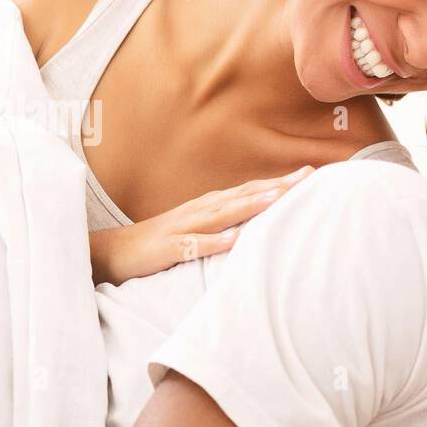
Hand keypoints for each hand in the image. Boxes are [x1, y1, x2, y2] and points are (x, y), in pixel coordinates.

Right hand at [89, 167, 312, 284]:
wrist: (116, 252)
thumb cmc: (164, 240)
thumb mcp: (201, 227)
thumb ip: (228, 220)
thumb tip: (262, 218)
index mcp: (209, 205)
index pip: (250, 189)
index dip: (279, 181)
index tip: (311, 174)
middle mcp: (200, 210)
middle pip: (242, 195)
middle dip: (275, 187)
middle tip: (307, 178)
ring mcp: (184, 227)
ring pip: (221, 214)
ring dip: (250, 206)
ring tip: (278, 199)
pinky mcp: (169, 248)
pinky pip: (194, 245)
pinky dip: (215, 242)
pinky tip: (235, 240)